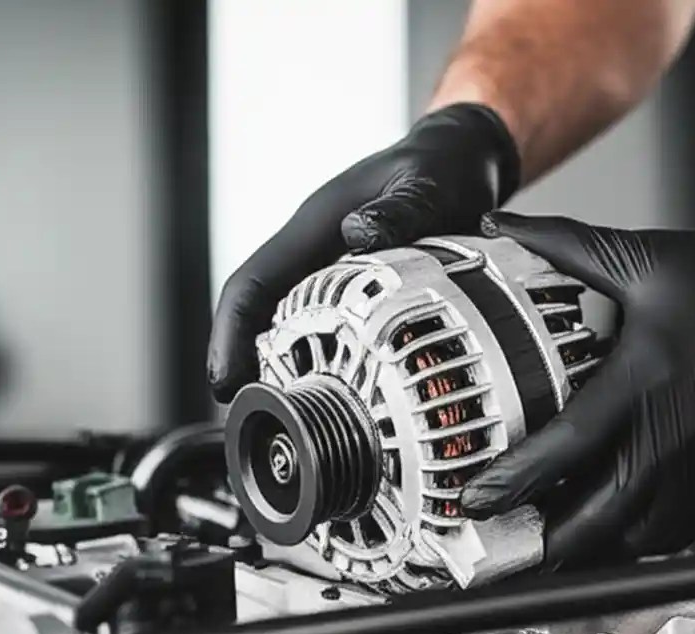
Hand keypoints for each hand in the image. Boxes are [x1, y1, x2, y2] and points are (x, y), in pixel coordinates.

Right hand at [207, 103, 519, 401]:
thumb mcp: (429, 182)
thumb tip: (360, 235)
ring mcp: (339, 271)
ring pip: (295, 325)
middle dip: (250, 364)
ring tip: (293, 416)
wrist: (468, 155)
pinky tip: (346, 393)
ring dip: (288, 368)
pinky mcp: (364, 287)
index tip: (226, 379)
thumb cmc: (443, 163)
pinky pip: (335, 328)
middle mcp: (318, 252)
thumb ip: (403, 207)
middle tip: (257, 415)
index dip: (232, 331)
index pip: (255, 281)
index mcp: (317, 226)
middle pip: (262, 314)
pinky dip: (332, 361)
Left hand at [460, 212, 694, 561]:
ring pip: (640, 536)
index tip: (478, 497)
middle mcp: (675, 433)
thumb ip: (565, 245)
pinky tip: (619, 526)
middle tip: (509, 538)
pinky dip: (641, 538)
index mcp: (644, 380)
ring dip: (595, 541)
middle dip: (547, 537)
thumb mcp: (644, 257)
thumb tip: (507, 227)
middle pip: (598, 517)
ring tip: (556, 535)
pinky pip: (679, 532)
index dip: (514, 481)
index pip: (565, 449)